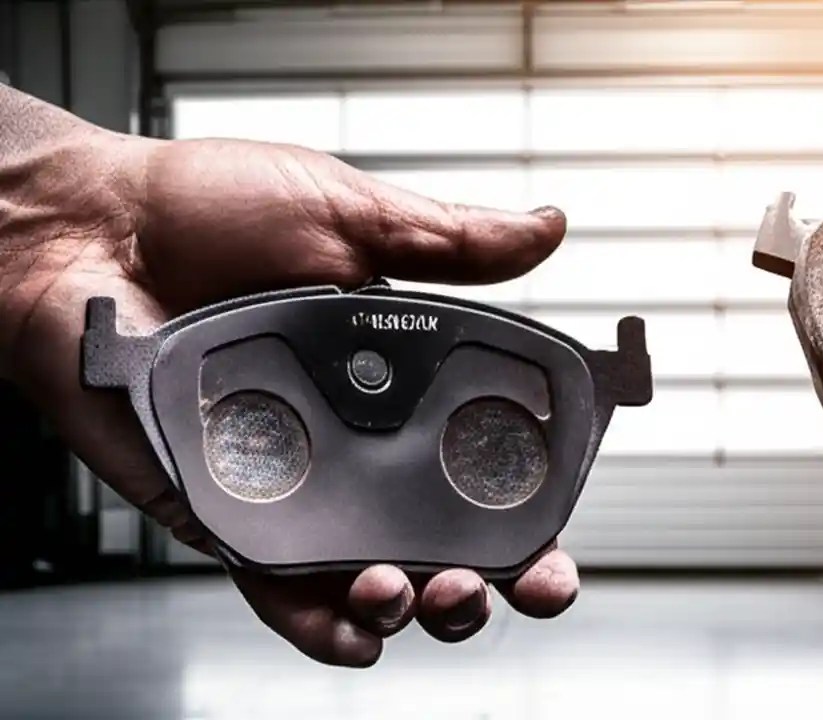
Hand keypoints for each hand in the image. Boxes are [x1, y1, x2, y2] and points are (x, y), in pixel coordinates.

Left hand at [0, 93, 576, 666]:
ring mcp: (294, 482)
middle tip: (522, 583)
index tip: (560, 528)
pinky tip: (358, 634)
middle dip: (493, 577)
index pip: (484, 459)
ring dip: (416, 605)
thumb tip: (549, 229)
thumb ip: (452, 243)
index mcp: (397, 380)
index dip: (531, 504)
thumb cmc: (207, 211)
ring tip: (426, 592)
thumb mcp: (348, 215)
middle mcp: (354, 443)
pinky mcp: (224, 510)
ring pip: (372, 575)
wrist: (84, 229)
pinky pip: (275, 587)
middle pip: (444, 535)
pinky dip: (317, 623)